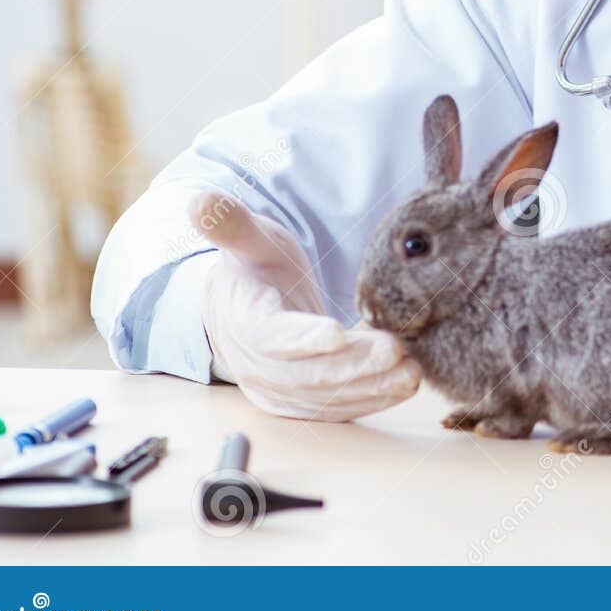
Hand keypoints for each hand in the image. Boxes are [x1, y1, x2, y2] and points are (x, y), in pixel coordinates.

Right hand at [190, 192, 421, 421]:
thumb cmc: (254, 268)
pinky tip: (403, 385)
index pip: (272, 337)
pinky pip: (336, 409)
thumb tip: (200, 201)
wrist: (243, 308)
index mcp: (246, 323)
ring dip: (370, 388)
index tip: (337, 333)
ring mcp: (279, 390)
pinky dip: (371, 400)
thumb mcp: (249, 241)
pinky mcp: (302, 402)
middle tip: (396, 351)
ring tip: (410, 372)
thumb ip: (232, 225)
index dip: (303, 338)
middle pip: (307, 374)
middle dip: (354, 366)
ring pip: (326, 398)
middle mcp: (259, 366)